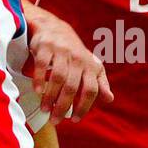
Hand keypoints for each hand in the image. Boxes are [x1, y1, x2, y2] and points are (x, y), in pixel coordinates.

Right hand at [26, 4, 111, 121]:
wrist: (54, 28)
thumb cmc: (74, 54)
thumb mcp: (90, 67)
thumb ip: (99, 83)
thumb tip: (110, 99)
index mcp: (90, 66)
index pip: (90, 90)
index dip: (84, 106)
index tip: (75, 119)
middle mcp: (78, 58)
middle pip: (72, 87)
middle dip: (63, 106)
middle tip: (55, 120)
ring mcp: (61, 51)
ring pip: (57, 78)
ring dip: (50, 96)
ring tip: (45, 109)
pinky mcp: (46, 46)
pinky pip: (42, 65)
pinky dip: (39, 79)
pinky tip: (37, 91)